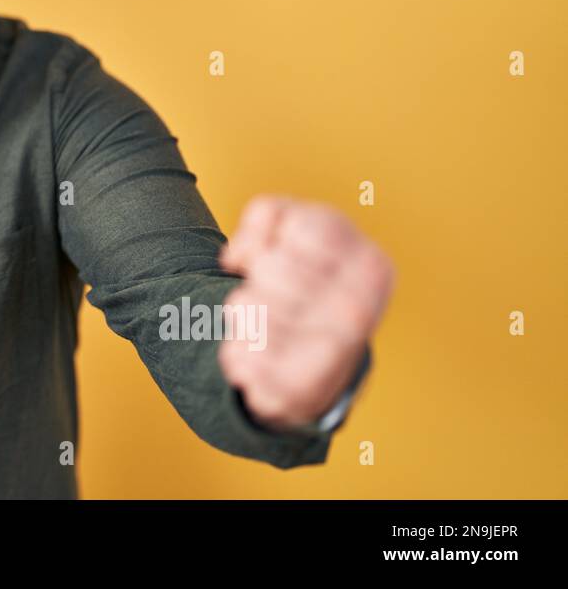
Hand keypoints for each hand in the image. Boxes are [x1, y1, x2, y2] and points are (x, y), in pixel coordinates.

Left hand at [216, 195, 393, 431]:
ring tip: (266, 323)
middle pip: (269, 266)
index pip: (302, 226)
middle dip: (258, 275)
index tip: (281, 253)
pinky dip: (235, 349)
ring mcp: (332, 354)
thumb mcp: (298, 230)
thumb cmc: (305, 281)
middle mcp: (360, 310)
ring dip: (242, 311)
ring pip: (244, 306)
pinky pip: (236, 353)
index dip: (275, 236)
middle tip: (274, 293)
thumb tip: (235, 258)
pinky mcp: (298, 391)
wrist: (321, 366)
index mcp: (371, 265)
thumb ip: (269, 214)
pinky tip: (259, 355)